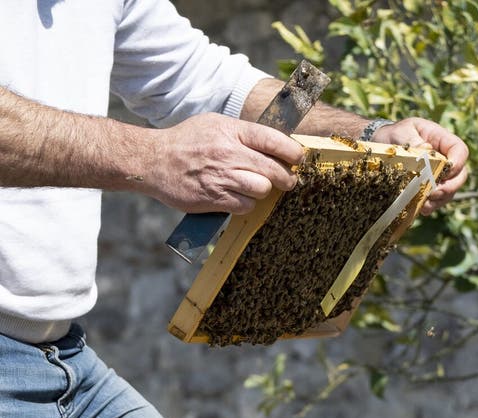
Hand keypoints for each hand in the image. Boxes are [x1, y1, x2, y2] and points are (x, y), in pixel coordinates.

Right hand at [144, 113, 303, 213]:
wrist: (153, 161)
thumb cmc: (186, 142)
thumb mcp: (214, 125)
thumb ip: (241, 133)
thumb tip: (271, 144)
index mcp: (231, 131)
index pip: (272, 140)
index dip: (291, 151)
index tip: (298, 158)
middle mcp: (228, 153)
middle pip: (272, 169)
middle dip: (286, 178)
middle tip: (288, 181)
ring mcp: (221, 177)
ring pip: (261, 189)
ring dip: (262, 191)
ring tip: (256, 188)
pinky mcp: (214, 198)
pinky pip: (245, 206)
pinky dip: (246, 205)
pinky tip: (238, 199)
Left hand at [374, 117, 467, 214]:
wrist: (382, 146)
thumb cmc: (395, 135)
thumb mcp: (402, 132)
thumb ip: (414, 140)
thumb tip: (426, 150)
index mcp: (442, 141)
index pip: (460, 150)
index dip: (458, 162)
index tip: (447, 170)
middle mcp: (445, 159)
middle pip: (459, 175)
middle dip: (450, 187)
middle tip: (435, 193)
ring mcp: (438, 176)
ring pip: (449, 191)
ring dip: (439, 200)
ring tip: (425, 204)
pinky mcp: (429, 189)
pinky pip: (436, 201)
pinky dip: (430, 206)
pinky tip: (420, 208)